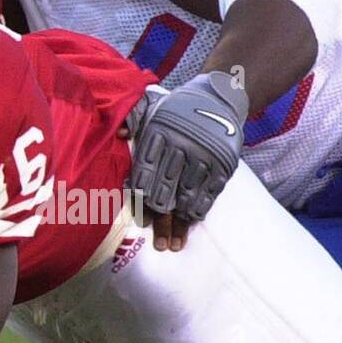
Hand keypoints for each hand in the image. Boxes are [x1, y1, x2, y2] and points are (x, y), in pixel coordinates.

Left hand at [126, 72, 247, 249]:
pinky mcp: (223, 164)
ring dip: (182, 224)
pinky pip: (210, 192)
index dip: (142, 202)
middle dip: (162, 222)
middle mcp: (181, 147)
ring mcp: (204, 157)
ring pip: (189, 197)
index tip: (142, 222)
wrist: (219, 97)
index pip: (146, 175)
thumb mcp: (150, 106)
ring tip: (175, 244)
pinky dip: (200, 209)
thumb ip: (132, 119)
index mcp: (159, 135)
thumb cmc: (177, 108)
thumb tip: (118, 134)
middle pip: (167, 192)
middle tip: (159, 245)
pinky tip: (193, 223)